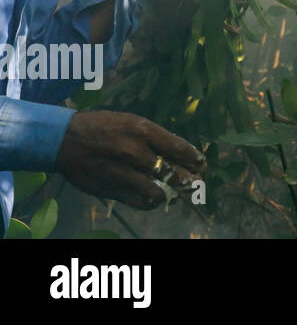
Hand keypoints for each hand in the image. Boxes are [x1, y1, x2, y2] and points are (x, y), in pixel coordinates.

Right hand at [55, 110, 204, 209]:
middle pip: (172, 172)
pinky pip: (139, 201)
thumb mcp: (132, 122)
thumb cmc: (104, 127)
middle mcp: (135, 152)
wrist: (66, 139)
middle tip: (195, 181)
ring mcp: (122, 173)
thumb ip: (155, 138)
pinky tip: (157, 198)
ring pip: (158, 192)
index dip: (194, 159)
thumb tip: (180, 152)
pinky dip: (152, 202)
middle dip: (188, 179)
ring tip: (177, 192)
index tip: (202, 164)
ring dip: (171, 193)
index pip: (179, 148)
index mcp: (142, 130)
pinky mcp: (111, 189)